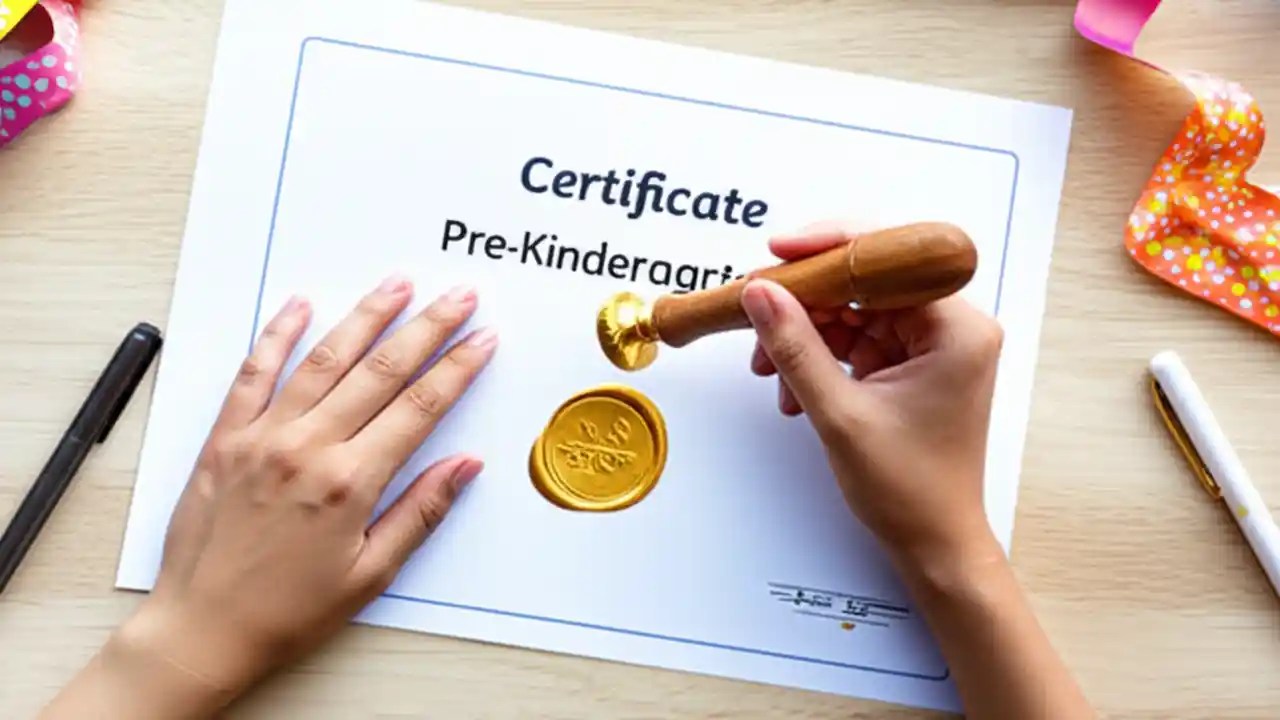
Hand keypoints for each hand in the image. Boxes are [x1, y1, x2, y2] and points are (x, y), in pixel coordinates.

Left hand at [42, 277, 497, 718]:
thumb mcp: (371, 573)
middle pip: (382, 371)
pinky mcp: (226, 438)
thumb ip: (420, 512)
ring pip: (325, 359)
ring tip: (397, 285)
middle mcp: (308, 449)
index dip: (458, 368)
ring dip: (366, 317)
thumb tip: (465, 466)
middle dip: (428, 327)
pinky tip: (299, 306)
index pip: (420, 407)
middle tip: (458, 296)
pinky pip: (254, 373)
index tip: (482, 340)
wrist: (202, 629)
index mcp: (350, 483)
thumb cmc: (287, 612)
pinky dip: (277, 335)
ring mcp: (264, 437)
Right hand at [740, 222, 1002, 567]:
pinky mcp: (911, 363)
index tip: (777, 252)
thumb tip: (760, 294)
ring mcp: (931, 345)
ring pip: (853, 310)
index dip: (827, 249)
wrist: (933, 543)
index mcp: (958, 329)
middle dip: (805, 302)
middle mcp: (953, 327)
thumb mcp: (841, 414)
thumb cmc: (911, 490)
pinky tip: (792, 387)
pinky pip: (855, 338)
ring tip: (769, 369)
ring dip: (805, 334)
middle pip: (864, 281)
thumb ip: (796, 347)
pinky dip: (819, 356)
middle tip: (756, 313)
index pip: (887, 259)